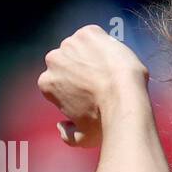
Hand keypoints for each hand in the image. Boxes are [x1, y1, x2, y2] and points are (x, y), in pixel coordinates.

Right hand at [37, 24, 148, 147]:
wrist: (125, 99)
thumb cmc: (105, 122)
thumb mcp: (82, 138)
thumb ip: (67, 134)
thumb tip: (62, 126)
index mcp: (46, 82)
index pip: (58, 81)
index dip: (74, 88)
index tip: (90, 94)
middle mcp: (53, 60)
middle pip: (67, 62)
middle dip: (80, 70)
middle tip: (102, 81)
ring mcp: (70, 44)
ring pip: (80, 48)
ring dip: (90, 56)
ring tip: (110, 70)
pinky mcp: (88, 33)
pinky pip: (94, 36)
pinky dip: (103, 43)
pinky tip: (113, 58)